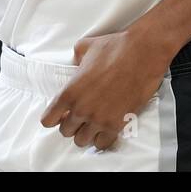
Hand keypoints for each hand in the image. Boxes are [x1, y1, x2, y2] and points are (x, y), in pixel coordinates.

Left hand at [39, 29, 171, 151]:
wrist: (142, 54)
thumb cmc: (114, 48)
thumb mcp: (84, 47)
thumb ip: (74, 60)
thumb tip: (76, 65)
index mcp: (70, 91)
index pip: (48, 119)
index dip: (52, 117)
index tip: (59, 114)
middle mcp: (81, 109)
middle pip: (65, 132)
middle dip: (70, 124)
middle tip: (78, 116)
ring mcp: (99, 119)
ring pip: (82, 140)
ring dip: (85, 133)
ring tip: (92, 123)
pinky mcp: (117, 124)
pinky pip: (103, 144)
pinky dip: (101, 138)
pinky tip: (104, 128)